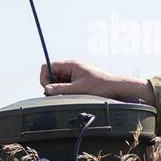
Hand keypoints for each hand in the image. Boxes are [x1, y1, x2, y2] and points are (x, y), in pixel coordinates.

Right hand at [40, 60, 155, 104]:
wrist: (115, 87)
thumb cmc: (100, 85)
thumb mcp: (79, 89)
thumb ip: (61, 89)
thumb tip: (46, 89)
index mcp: (70, 65)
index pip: (47, 66)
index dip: (45, 78)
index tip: (50, 89)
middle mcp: (70, 68)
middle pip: (50, 74)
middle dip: (52, 85)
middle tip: (60, 94)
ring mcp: (73, 74)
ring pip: (57, 81)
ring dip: (59, 89)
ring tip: (71, 95)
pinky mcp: (77, 81)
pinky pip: (64, 85)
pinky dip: (65, 91)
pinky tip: (74, 96)